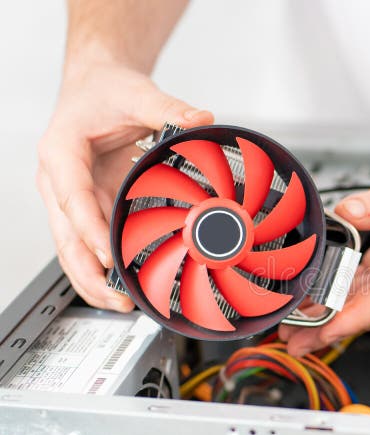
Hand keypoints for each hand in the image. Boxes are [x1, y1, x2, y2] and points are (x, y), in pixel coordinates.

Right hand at [36, 61, 213, 310]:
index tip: (109, 255)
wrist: (95, 85)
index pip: (71, 198)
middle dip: (90, 273)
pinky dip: (101, 268)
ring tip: (122, 304)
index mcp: (61, 152)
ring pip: (72, 248)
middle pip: (65, 236)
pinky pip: (87, 243)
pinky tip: (121, 288)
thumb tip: (201, 119)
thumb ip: (170, 110)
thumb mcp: (139, 95)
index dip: (89, 230)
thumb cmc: (106, 91)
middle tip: (118, 299)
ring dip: (94, 279)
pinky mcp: (84, 207)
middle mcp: (58, 179)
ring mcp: (68, 197)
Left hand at [280, 145, 369, 354]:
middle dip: (330, 328)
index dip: (353, 318)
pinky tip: (316, 300)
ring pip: (363, 299)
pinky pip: (364, 283)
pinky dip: (339, 293)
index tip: (324, 332)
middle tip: (292, 341)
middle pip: (368, 308)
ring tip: (294, 329)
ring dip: (330, 314)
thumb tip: (348, 213)